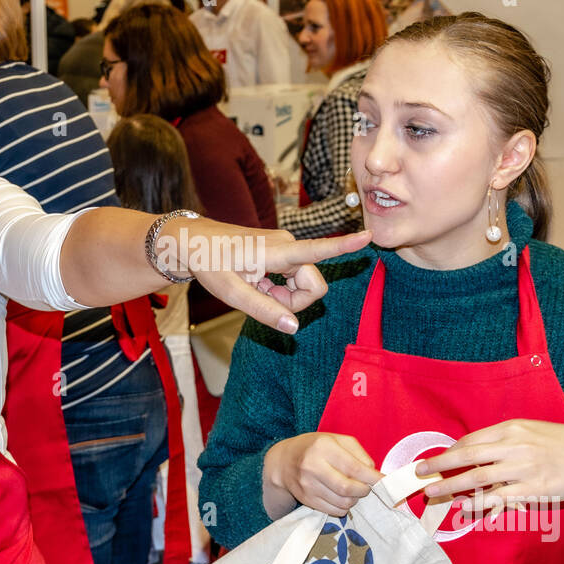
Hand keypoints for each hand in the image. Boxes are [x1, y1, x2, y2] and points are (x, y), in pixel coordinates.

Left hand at [174, 218, 371, 333]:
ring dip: (284, 296)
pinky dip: (279, 288)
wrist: (192, 241)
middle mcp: (287, 245)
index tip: (370, 236)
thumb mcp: (231, 294)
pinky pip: (294, 278)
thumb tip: (294, 327)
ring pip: (303, 284)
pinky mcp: (282, 251)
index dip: (344, 246)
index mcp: (276, 252)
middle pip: (313, 285)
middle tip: (261, 300)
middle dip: (294, 302)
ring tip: (255, 289)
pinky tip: (257, 283)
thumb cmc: (209, 264)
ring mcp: (286, 247)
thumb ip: (263, 310)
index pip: (317, 250)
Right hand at [263, 432, 382, 518]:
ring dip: (354, 499)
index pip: (354, 468)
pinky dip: (344, 507)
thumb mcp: (337, 440)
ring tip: (353, 490)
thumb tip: (373, 473)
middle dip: (364, 490)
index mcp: (323, 447)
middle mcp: (313, 466)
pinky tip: (341, 497)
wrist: (284, 461)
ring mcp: (308, 485)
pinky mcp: (306, 500)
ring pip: (342, 502)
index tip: (385, 482)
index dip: (373, 478)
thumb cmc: (316, 447)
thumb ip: (359, 453)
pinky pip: (334, 511)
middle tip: (366, 486)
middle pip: (347, 489)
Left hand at [416, 420, 563, 514]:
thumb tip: (474, 452)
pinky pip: (498, 497)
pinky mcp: (532, 489)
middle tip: (419, 472)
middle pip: (467, 455)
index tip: (435, 461)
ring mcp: (523, 468)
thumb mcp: (531, 431)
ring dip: (451, 485)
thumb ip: (504, 440)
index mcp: (512, 428)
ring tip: (432, 492)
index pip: (471, 439)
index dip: (449, 452)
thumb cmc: (560, 445)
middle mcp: (515, 446)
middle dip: (439, 464)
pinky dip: (477, 502)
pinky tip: (462, 506)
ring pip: (478, 478)